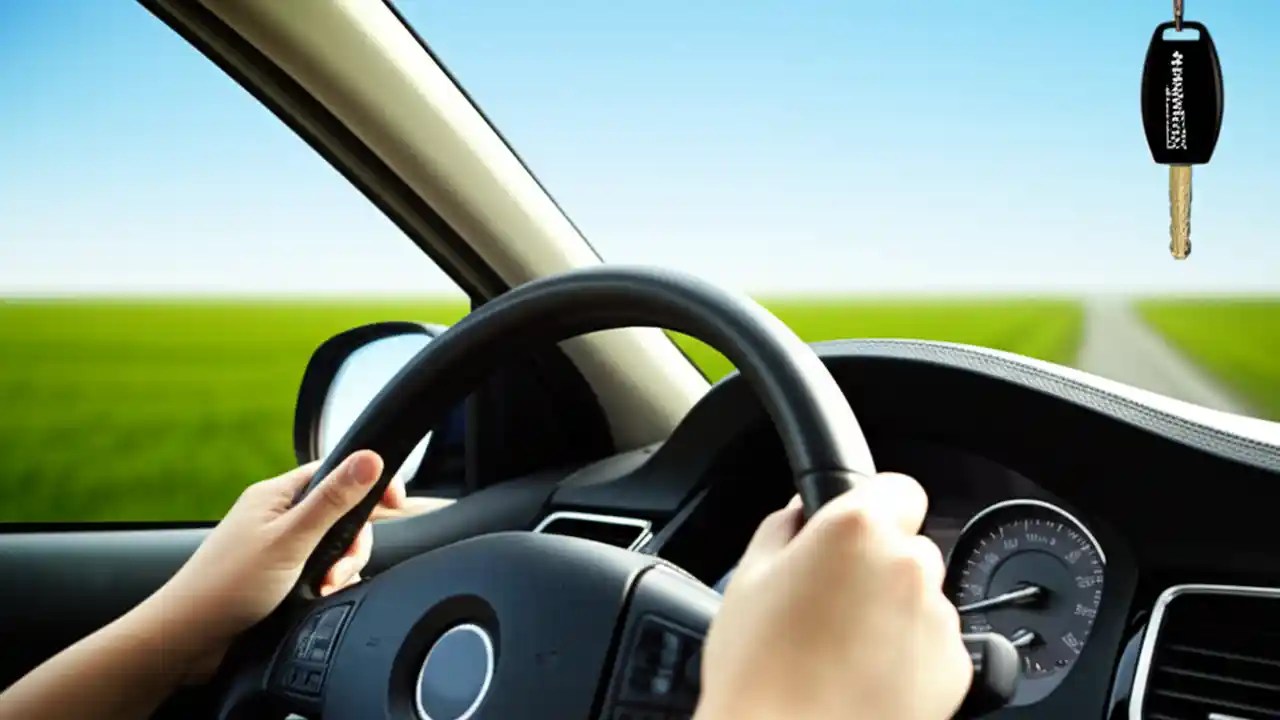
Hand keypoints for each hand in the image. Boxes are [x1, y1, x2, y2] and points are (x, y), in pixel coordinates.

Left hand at [140, 451, 392, 680]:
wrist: (188, 640)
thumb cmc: (225, 588)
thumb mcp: (289, 540)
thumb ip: (333, 500)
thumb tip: (370, 458)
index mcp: (276, 495)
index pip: (337, 471)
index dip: (370, 484)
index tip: (395, 502)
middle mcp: (279, 517)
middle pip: (343, 514)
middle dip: (351, 545)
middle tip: (337, 569)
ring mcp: (280, 547)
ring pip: (335, 547)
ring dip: (339, 570)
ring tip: (321, 589)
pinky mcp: (282, 576)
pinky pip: (323, 572)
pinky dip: (327, 586)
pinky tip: (316, 600)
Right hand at [695, 474, 971, 719]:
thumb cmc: (759, 674)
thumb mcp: (747, 579)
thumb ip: (784, 529)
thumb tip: (802, 512)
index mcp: (856, 530)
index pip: (897, 487)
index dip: (872, 508)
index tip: (850, 533)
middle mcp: (908, 566)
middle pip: (908, 546)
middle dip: (877, 565)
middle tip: (831, 601)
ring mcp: (938, 620)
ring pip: (922, 597)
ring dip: (894, 611)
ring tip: (843, 649)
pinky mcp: (956, 668)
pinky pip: (935, 644)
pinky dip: (909, 654)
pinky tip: (865, 677)